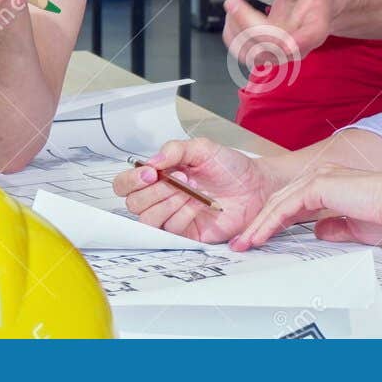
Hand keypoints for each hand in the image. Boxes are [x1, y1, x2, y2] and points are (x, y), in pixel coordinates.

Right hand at [112, 137, 281, 244]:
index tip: (150, 173)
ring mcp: (172, 217)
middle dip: (155, 191)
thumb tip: (151, 162)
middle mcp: (161, 197)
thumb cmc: (230, 166)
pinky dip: (183, 217)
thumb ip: (174, 150)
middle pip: (134, 204)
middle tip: (181, 179)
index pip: (125, 184)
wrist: (256, 185)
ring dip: (170, 204)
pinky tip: (200, 205)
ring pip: (149, 220)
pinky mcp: (186, 234)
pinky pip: (170, 231)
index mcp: (159, 175)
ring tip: (193, 192)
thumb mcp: (203, 148)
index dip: (131, 181)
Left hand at [222, 0, 336, 70]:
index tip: (288, 44)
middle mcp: (301, 40)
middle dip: (249, 26)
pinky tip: (233, 14)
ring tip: (233, 4)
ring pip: (256, 55)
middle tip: (232, 2)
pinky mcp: (267, 49)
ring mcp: (282, 48)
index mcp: (318, 19)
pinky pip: (244, 53)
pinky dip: (232, 35)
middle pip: (276, 48)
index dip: (302, 41)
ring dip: (237, 32)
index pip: (313, 35)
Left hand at [230, 165, 381, 251]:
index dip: (273, 222)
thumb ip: (335, 228)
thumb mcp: (356, 229)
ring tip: (244, 244)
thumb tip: (319, 232)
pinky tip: (259, 236)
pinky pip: (285, 206)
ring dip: (258, 225)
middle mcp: (321, 176)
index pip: (292, 203)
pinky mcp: (319, 185)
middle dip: (258, 223)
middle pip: (279, 201)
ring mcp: (318, 178)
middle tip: (242, 242)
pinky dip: (269, 222)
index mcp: (330, 184)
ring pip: (278, 203)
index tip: (260, 240)